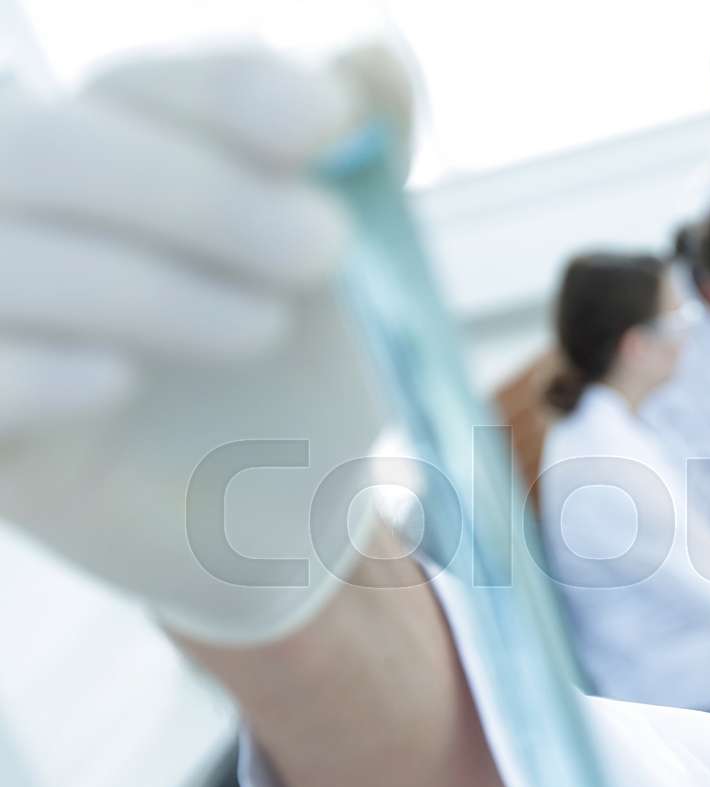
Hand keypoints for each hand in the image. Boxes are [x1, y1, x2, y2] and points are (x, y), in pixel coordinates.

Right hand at [0, 49, 407, 644]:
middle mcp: (29, 218)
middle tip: (326, 246)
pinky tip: (117, 380)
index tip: (333, 124)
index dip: (229, 95)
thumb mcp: (349, 278)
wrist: (272, 521)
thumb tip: (382, 51)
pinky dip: (36, 370)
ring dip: (143, 284)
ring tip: (264, 327)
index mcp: (119, 158)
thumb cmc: (298, 377)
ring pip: (6, 257)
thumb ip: (359, 166)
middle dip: (198, 191)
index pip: (144, 89)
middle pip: (54, 150)